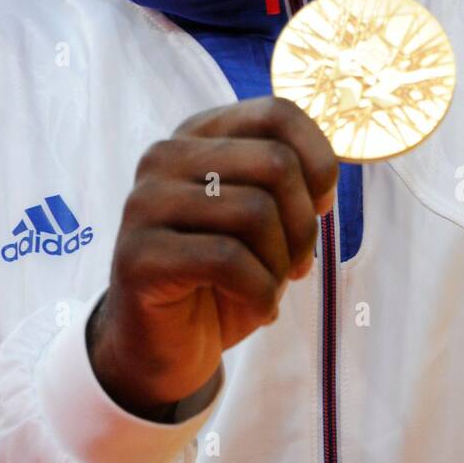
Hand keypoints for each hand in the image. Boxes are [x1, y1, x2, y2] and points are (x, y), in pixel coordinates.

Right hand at [87, 96, 337, 419]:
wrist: (163, 349)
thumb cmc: (220, 279)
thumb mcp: (262, 219)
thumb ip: (286, 182)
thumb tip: (324, 179)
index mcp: (198, 135)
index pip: (277, 113)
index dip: (318, 161)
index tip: (320, 206)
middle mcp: (165, 156)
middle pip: (275, 162)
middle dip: (303, 223)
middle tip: (296, 264)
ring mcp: (145, 203)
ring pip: (255, 211)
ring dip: (280, 263)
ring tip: (268, 287)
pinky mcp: (138, 254)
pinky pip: (229, 260)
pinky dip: (260, 292)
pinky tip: (256, 308)